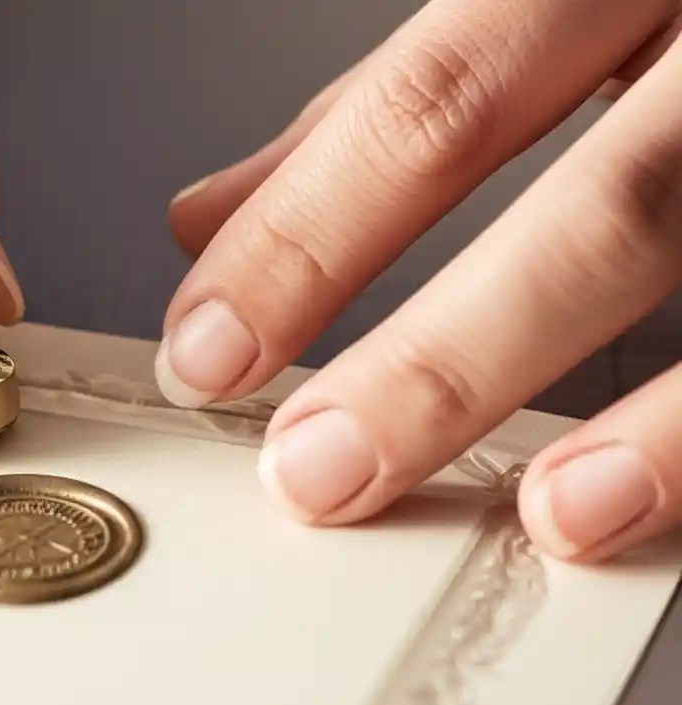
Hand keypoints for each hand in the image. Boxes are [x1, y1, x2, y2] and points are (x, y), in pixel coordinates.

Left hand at [161, 1, 681, 562]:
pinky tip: (661, 493)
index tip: (210, 347)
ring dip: (657, 423)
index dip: (309, 236)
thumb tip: (217, 215)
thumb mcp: (542, 6)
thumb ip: (390, 111)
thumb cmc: (664, 0)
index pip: (432, 101)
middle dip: (447, 358)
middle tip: (317, 467)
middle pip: (608, 206)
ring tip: (550, 512)